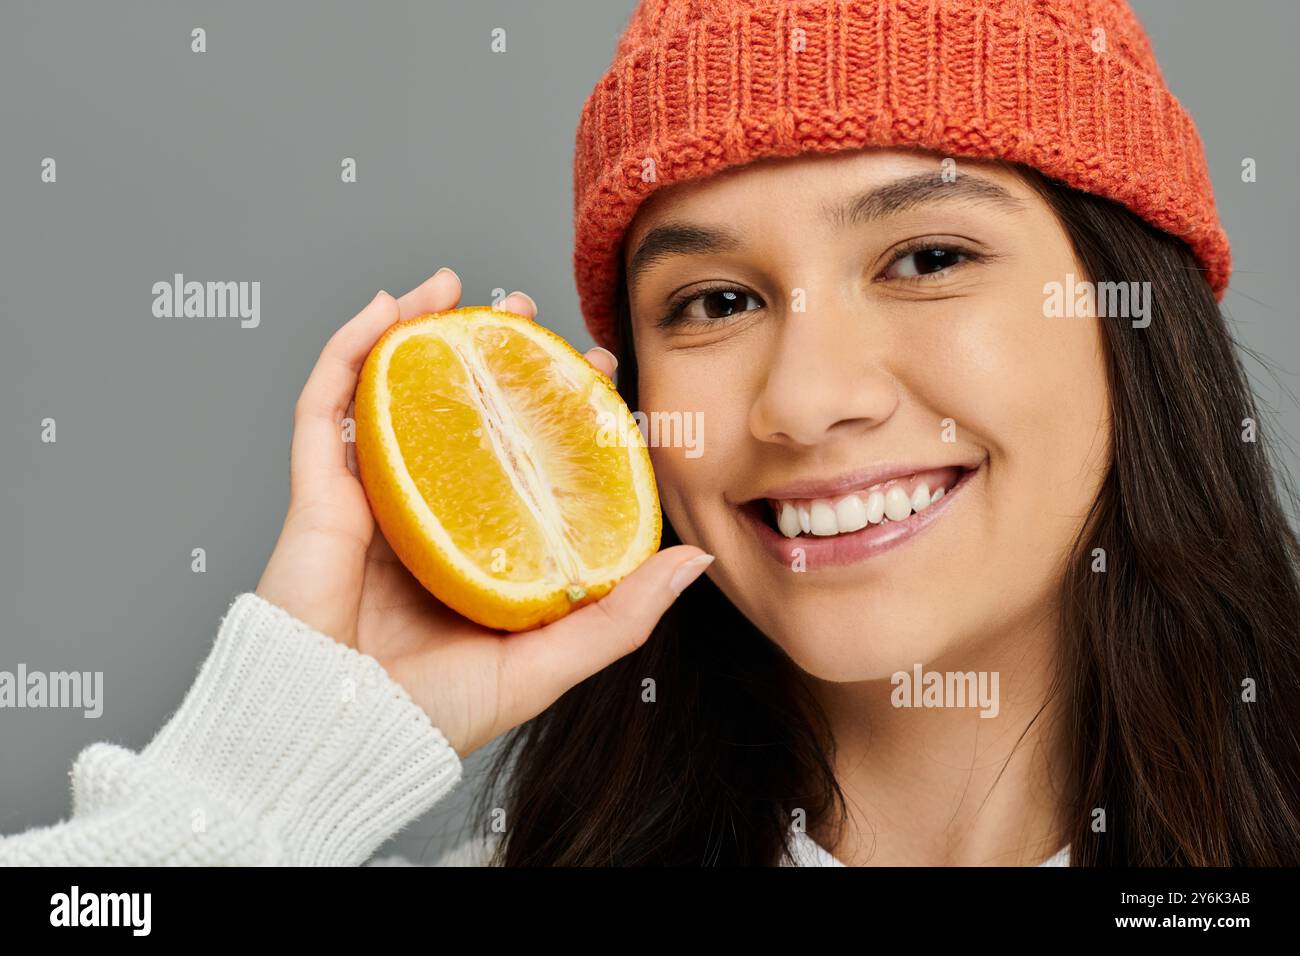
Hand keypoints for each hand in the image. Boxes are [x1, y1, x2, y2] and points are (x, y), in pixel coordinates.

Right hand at [255, 268, 712, 757]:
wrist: (334, 740)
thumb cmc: (434, 714)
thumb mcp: (549, 661)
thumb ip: (620, 614)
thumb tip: (694, 558)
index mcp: (472, 545)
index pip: (516, 453)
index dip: (552, 404)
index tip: (594, 365)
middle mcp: (422, 513)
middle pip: (453, 410)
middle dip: (488, 354)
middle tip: (526, 312)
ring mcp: (367, 498)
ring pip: (389, 392)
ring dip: (416, 331)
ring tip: (454, 287)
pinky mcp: (316, 494)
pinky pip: (324, 407)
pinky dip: (349, 351)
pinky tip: (385, 310)